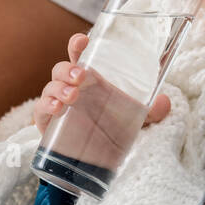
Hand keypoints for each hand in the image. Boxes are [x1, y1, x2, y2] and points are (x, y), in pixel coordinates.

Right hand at [33, 32, 171, 134]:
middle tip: (81, 77)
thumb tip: (165, 101)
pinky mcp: (47, 122)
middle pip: (62, 68)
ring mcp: (58, 104)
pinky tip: (57, 108)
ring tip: (72, 96)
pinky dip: (46, 105)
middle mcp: (72, 88)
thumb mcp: (135, 120)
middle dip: (68, 68)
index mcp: (90, 80)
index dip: (78, 44)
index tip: (83, 40)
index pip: (80, 55)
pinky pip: (40, 109)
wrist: (94, 164)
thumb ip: (151, 111)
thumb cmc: (110, 132)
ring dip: (58, 87)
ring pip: (50, 85)